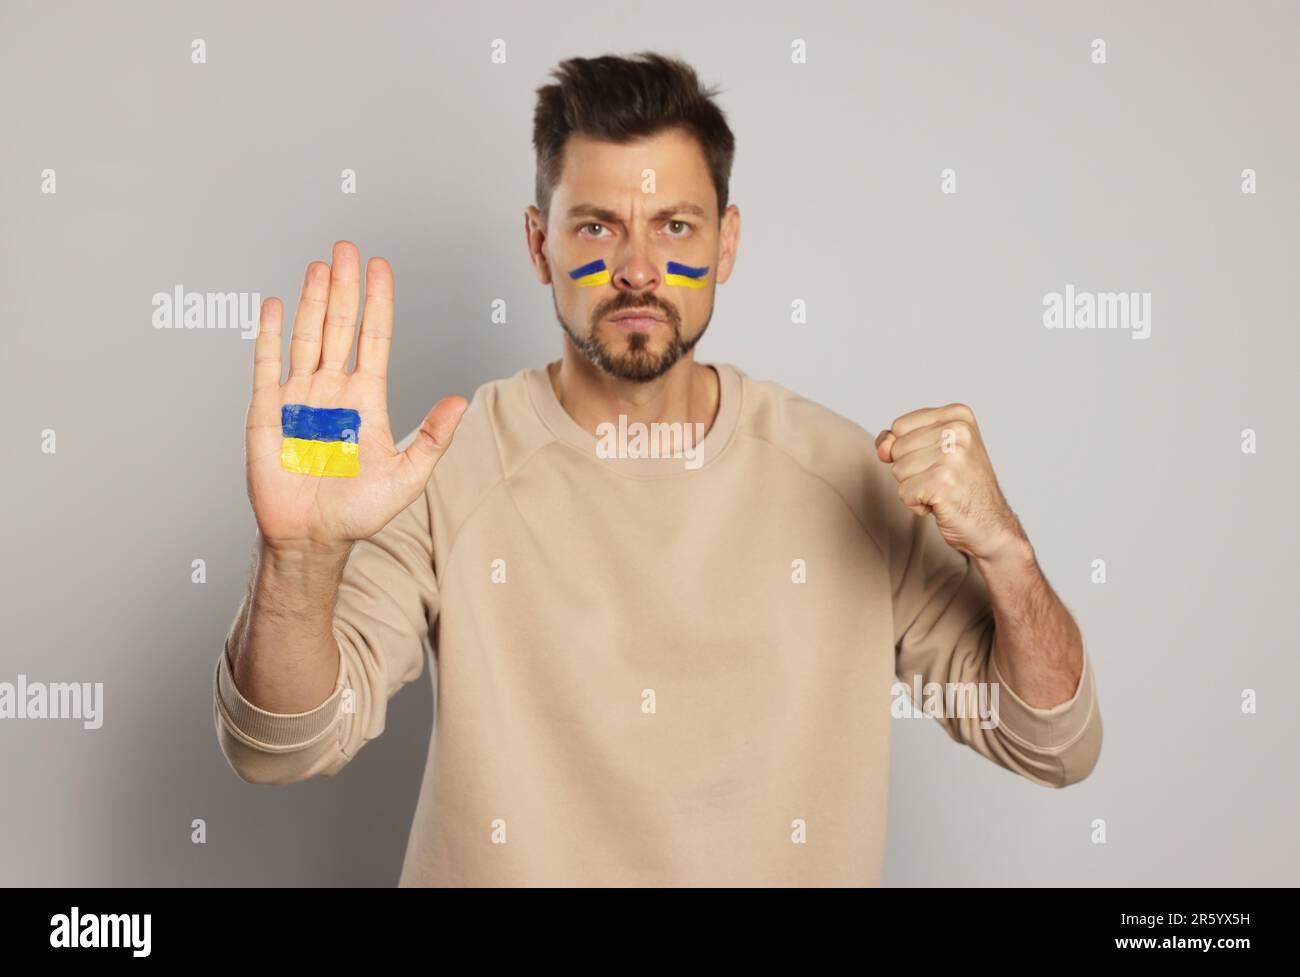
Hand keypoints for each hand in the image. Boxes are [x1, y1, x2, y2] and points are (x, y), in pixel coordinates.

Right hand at [244, 241, 466, 554]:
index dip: (378, 302)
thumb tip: (461, 402)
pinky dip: (270, 335)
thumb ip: (432, 437)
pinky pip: (267, 366)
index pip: (373, 338)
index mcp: (366, 399)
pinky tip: (275, 305)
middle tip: (348, 247)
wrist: (312, 538)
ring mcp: (299, 397)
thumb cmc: (358, 510)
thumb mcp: (408, 476)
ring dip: (313, 301)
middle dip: (346, 286)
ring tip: (321, 266)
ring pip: (306, 336)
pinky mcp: (267, 412)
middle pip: (340, 326)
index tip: (381, 267)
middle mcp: (332, 390)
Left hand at [875, 403, 1025, 563]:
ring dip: (915, 488)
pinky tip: (941, 503)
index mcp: (957, 415)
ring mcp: (952, 456)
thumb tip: (882, 449)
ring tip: (943, 490)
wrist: (991, 523)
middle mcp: (957, 430)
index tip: (939, 460)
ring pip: (898, 471)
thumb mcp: (933, 450)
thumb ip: (899, 440)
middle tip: (943, 479)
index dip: (909, 450)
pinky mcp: (943, 483)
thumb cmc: (961, 486)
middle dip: (911, 471)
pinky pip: (904, 493)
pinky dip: (917, 504)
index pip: (899, 426)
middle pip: (897, 448)